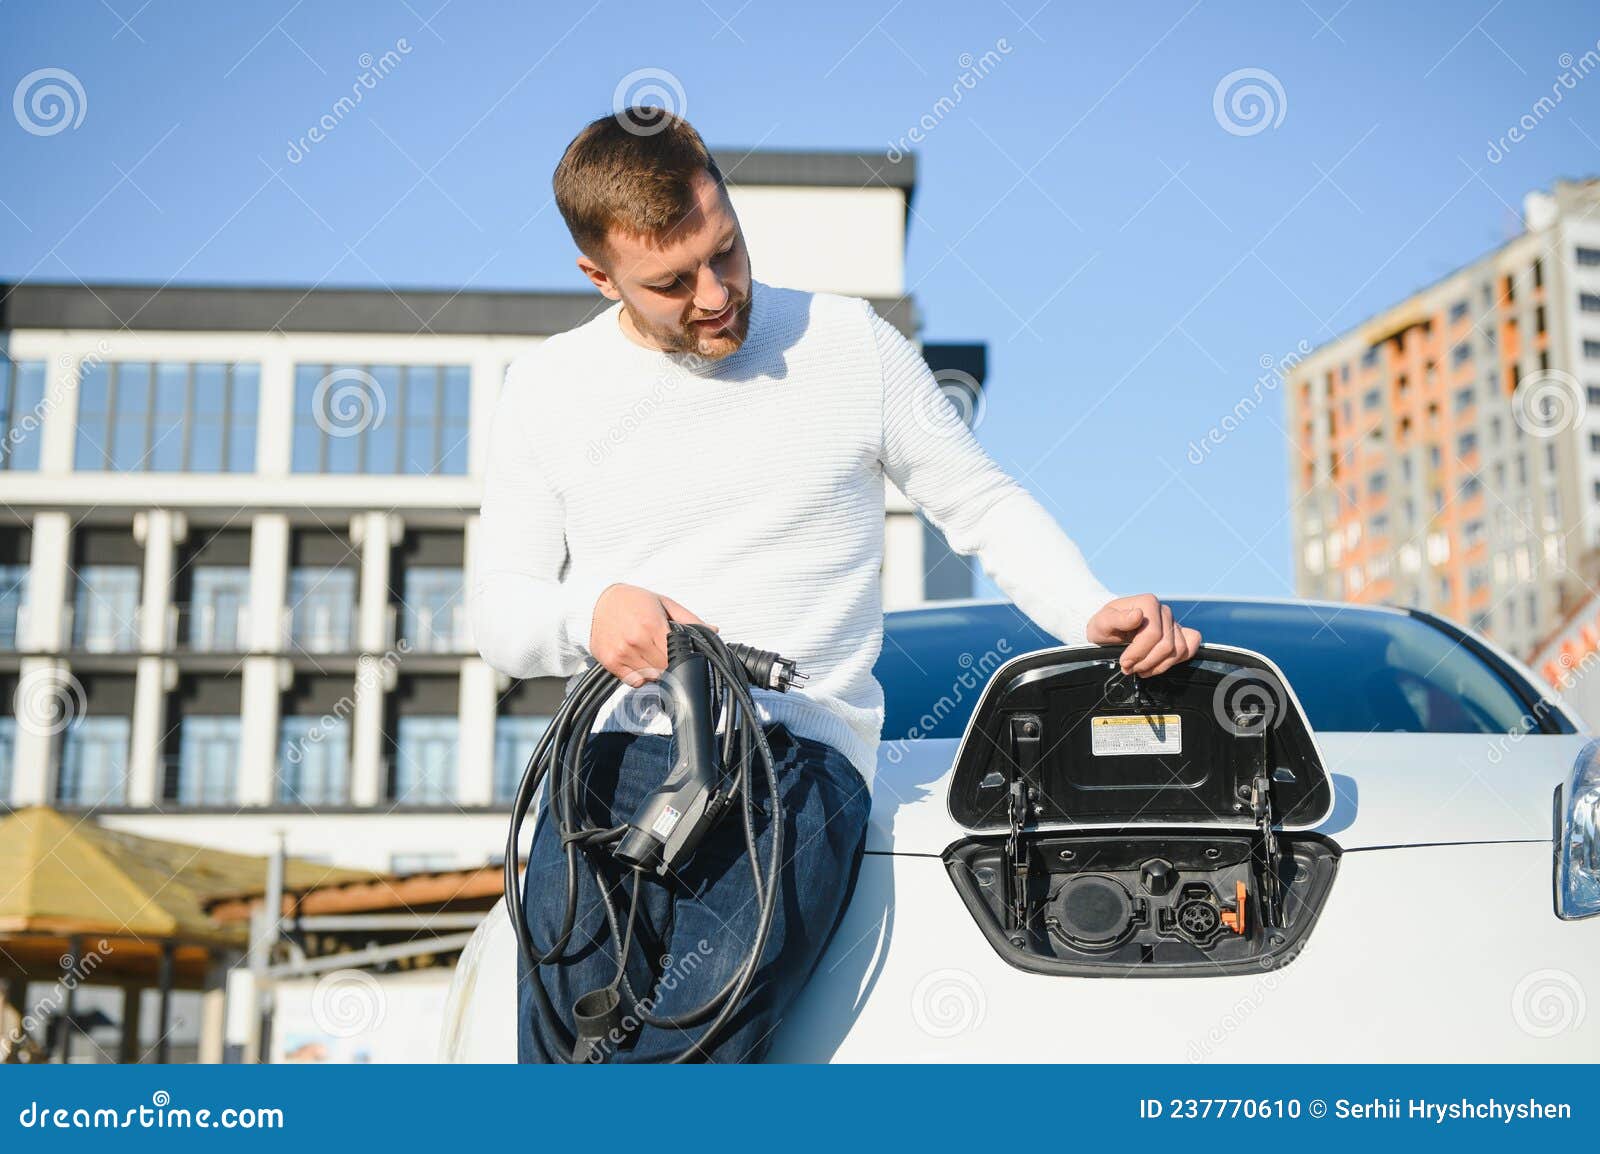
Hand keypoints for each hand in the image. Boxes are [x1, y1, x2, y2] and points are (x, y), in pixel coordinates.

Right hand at [589, 583, 715, 686]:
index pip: (677, 656)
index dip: (683, 658)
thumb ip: (690, 619)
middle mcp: (635, 642)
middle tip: (667, 653)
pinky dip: (640, 676)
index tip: (683, 655)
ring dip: (656, 671)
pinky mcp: (610, 662)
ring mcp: (621, 654)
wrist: (599, 601)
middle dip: (671, 664)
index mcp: (651, 626)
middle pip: (665, 669)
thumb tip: (712, 630)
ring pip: (650, 677)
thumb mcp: (665, 603)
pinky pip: (634, 681)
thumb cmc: (633, 601)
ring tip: (651, 654)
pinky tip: (639, 660)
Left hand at [1086, 593, 1201, 676]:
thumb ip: (1117, 619)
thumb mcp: (1101, 623)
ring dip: (1159, 666)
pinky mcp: (1179, 634)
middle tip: (1129, 668)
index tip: (1124, 662)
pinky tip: (1158, 664)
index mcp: (1148, 603)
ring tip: (1140, 669)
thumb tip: (1137, 615)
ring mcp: (1174, 623)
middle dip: (1146, 662)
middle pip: (1166, 645)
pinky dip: (1177, 661)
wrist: (1108, 629)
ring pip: (1179, 650)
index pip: (1153, 634)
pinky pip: (1190, 648)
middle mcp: (1164, 611)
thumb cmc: (1104, 626)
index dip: (1139, 653)